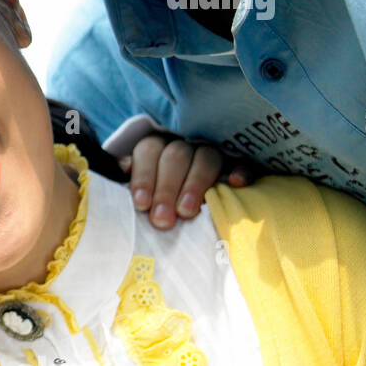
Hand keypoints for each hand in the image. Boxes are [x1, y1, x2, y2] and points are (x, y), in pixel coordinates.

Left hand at [119, 133, 255, 228]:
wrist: (200, 194)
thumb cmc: (164, 194)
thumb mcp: (146, 188)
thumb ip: (134, 180)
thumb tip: (121, 169)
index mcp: (160, 148)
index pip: (148, 151)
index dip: (143, 177)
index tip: (141, 204)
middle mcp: (186, 145)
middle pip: (175, 156)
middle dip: (166, 188)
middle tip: (162, 220)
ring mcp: (215, 152)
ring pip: (206, 158)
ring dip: (195, 184)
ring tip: (187, 212)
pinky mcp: (240, 163)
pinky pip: (243, 162)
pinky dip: (240, 171)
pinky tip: (235, 184)